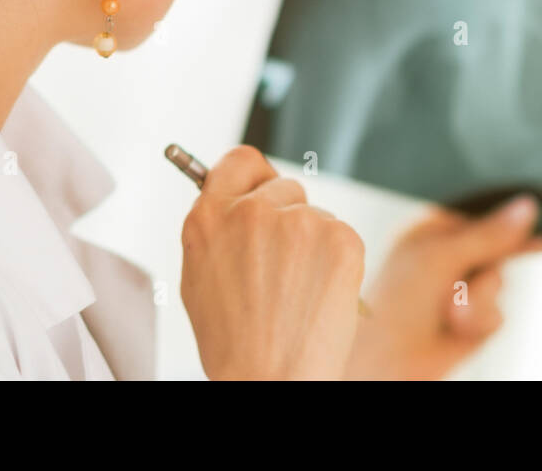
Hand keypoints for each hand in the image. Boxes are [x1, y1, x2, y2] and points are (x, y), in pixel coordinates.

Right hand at [179, 145, 365, 379]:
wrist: (269, 381)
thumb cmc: (235, 344)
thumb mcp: (199, 280)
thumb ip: (215, 231)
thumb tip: (233, 203)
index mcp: (209, 217)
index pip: (239, 160)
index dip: (255, 174)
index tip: (263, 186)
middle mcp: (251, 211)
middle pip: (285, 186)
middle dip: (289, 218)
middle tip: (285, 266)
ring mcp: (298, 222)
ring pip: (316, 216)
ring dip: (314, 244)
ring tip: (299, 292)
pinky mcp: (339, 238)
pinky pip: (342, 235)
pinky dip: (338, 262)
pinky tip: (321, 294)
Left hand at [344, 195, 541, 379]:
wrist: (387, 363)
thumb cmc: (398, 302)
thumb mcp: (442, 257)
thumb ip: (486, 234)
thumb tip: (526, 206)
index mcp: (432, 230)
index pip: (479, 210)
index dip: (509, 208)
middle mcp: (448, 257)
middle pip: (498, 245)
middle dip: (507, 254)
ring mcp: (461, 289)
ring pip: (500, 281)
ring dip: (482, 296)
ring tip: (454, 310)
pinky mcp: (472, 320)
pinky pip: (498, 313)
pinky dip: (482, 319)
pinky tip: (459, 327)